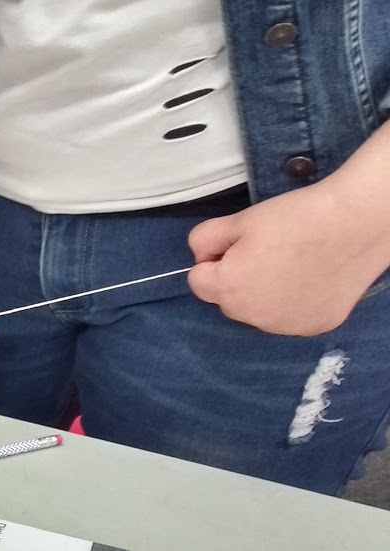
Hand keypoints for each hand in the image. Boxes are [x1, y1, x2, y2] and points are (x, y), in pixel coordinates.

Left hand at [189, 182, 389, 335]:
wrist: (356, 224)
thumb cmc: (296, 218)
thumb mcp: (239, 220)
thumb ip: (204, 239)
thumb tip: (201, 257)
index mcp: (228, 290)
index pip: (198, 281)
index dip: (213, 259)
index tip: (237, 245)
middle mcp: (252, 317)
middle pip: (228, 300)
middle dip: (237, 279)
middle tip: (269, 251)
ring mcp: (285, 326)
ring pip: (259, 311)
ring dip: (264, 294)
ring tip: (293, 264)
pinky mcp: (314, 327)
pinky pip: (290, 317)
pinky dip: (295, 302)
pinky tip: (312, 279)